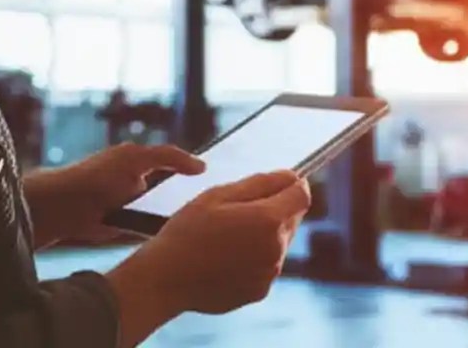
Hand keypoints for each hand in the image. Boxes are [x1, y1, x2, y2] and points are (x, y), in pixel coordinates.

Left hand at [24, 143, 204, 247]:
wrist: (66, 208)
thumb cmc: (98, 176)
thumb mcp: (137, 158)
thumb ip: (169, 157)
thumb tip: (202, 166)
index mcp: (142, 160)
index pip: (177, 163)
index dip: (195, 170)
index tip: (218, 179)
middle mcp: (140, 181)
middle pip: (174, 189)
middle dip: (189, 196)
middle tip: (211, 205)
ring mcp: (134, 205)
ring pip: (165, 210)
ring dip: (176, 215)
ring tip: (196, 221)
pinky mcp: (127, 227)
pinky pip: (151, 228)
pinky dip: (162, 229)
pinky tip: (175, 233)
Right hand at [107, 170, 310, 341]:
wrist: (165, 279)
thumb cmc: (187, 231)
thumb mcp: (218, 195)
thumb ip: (260, 184)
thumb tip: (290, 176)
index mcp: (268, 220)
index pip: (301, 195)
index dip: (292, 184)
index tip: (276, 183)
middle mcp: (277, 249)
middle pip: (293, 219)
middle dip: (276, 208)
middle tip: (238, 210)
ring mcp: (270, 273)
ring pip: (280, 242)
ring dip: (265, 234)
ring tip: (228, 236)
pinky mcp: (260, 291)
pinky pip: (268, 265)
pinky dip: (255, 257)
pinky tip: (227, 257)